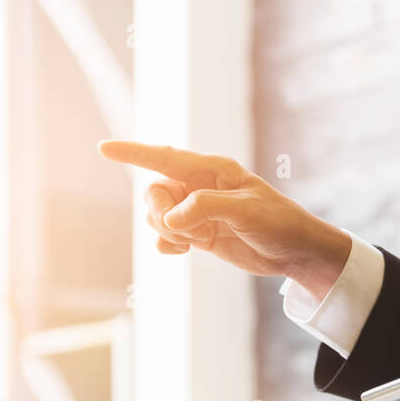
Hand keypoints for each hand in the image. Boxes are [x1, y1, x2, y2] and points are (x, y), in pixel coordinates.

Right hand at [97, 140, 350, 298]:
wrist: (295, 252)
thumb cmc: (278, 223)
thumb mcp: (246, 211)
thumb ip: (205, 208)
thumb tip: (171, 220)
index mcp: (211, 169)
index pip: (163, 157)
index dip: (132, 153)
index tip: (103, 148)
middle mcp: (199, 186)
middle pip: (153, 192)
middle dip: (160, 212)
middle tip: (184, 228)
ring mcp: (196, 212)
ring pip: (156, 217)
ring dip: (169, 232)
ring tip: (200, 239)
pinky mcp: (198, 235)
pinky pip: (164, 238)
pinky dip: (169, 245)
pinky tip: (188, 251)